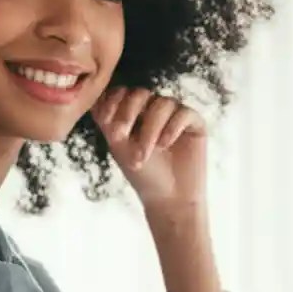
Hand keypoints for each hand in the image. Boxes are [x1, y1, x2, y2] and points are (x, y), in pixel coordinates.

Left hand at [91, 87, 206, 207]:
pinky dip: (172, 127)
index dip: (112, 103)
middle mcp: (155, 109)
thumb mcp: (118, 145)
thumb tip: (97, 96)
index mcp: (135, 112)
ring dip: (149, 129)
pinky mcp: (195, 123)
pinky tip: (165, 145)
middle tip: (120, 137)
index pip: (122, 93)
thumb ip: (108, 120)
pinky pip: (184, 113)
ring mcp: (176, 114)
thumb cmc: (143, 174)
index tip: (107, 126)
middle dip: (127, 114)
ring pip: (162, 104)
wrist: (170, 199)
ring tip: (144, 154)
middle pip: (140, 94)